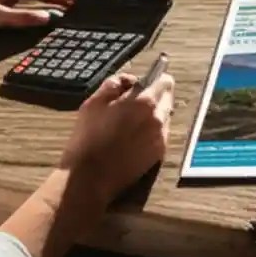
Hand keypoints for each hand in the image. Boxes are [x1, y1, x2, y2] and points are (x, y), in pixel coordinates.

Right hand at [59, 72, 174, 206]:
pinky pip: (160, 134)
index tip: (145, 83)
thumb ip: (114, 84)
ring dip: (154, 114)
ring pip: (164, 116)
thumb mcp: (94, 102)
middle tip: (134, 104)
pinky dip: (152, 131)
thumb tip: (129, 80)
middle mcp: (159, 118)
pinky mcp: (159, 153)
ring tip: (131, 122)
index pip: (165, 81)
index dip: (155, 79)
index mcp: (145, 102)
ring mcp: (161, 137)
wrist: (90, 176)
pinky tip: (133, 137)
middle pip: (167, 98)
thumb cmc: (88, 137)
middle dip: (155, 96)